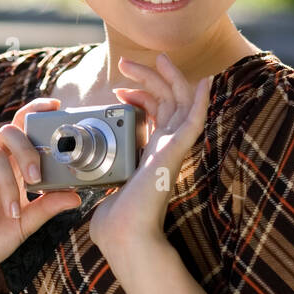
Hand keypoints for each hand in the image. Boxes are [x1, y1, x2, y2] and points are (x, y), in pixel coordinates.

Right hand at [0, 97, 81, 280]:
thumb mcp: (28, 222)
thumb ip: (48, 206)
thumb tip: (77, 195)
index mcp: (10, 165)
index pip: (21, 128)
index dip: (35, 111)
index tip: (56, 107)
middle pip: (7, 132)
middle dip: (27, 150)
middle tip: (36, 178)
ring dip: (8, 187)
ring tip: (14, 213)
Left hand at [88, 53, 211, 265]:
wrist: (123, 235)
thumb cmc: (115, 220)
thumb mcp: (107, 184)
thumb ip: (106, 172)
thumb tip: (88, 173)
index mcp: (153, 153)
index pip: (156, 113)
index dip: (140, 94)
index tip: (120, 87)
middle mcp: (165, 148)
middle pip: (167, 101)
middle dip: (149, 76)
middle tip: (127, 61)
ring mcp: (173, 149)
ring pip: (180, 102)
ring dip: (170, 76)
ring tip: (157, 57)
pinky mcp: (176, 152)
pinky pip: (195, 121)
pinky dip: (201, 101)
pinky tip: (206, 82)